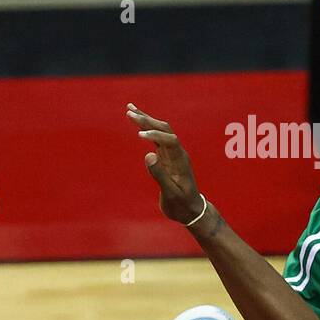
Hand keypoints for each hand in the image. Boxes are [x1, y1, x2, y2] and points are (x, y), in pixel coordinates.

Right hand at [126, 103, 205, 224]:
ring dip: (146, 120)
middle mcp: (177, 153)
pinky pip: (156, 138)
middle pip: (164, 130)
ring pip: (160, 131)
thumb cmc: (181, 204)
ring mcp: (172, 153)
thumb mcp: (171, 193)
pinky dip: (147, 129)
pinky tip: (138, 124)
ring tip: (130, 109)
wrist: (190, 210)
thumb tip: (148, 155)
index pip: (170, 140)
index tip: (139, 135)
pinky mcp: (166, 157)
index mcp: (180, 161)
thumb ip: (160, 175)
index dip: (155, 135)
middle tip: (130, 112)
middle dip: (147, 120)